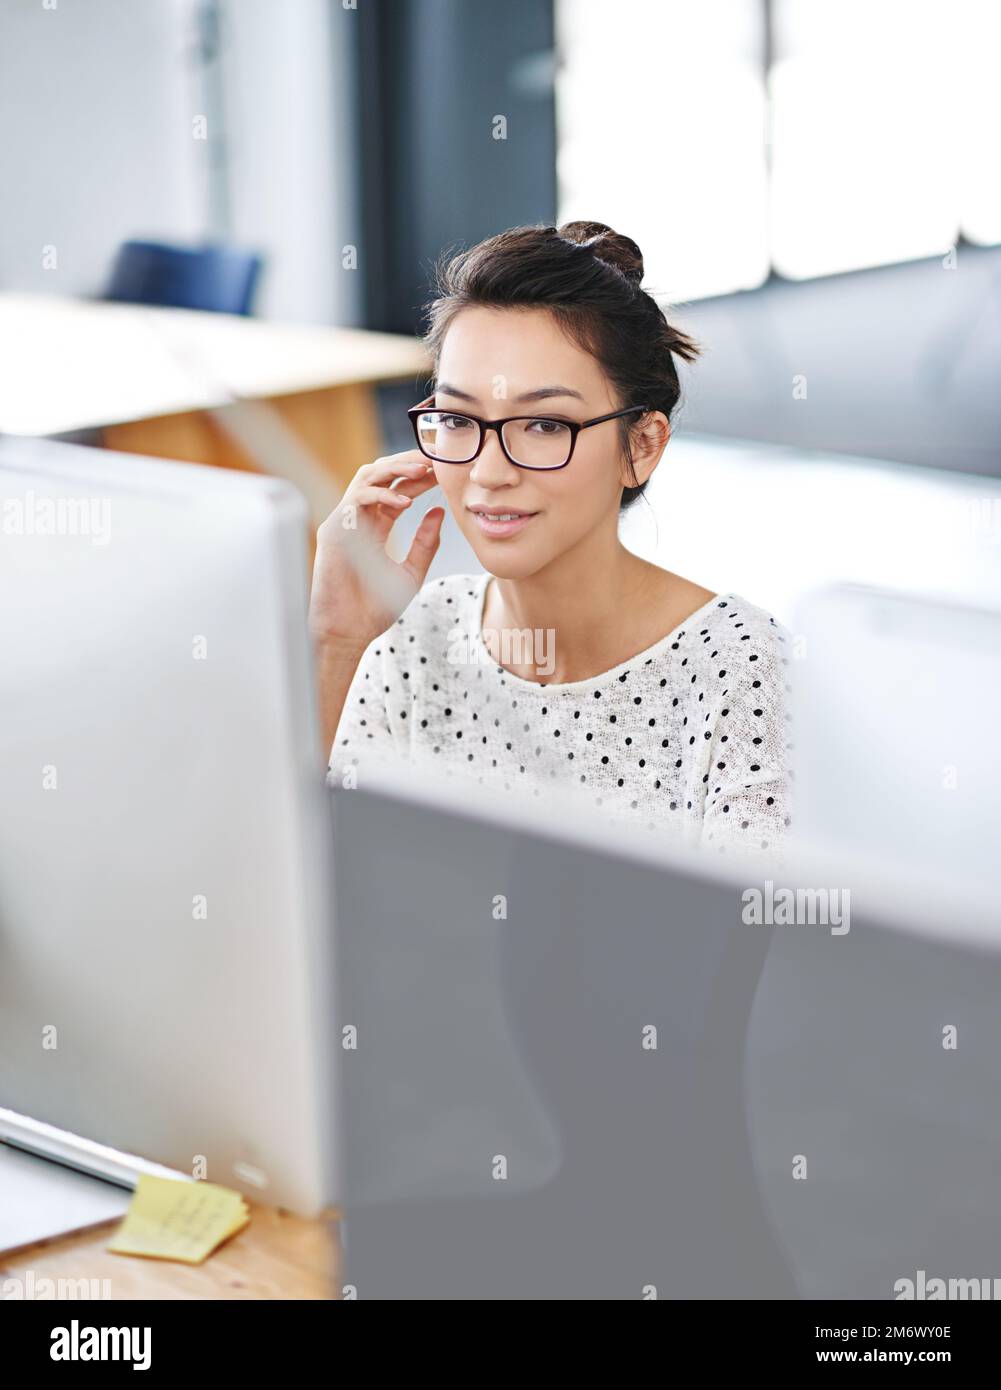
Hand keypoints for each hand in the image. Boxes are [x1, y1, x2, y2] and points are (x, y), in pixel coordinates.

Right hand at [308, 450, 443, 650]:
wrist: (348, 633)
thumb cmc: (375, 609)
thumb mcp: (411, 572)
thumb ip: (425, 543)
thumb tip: (440, 512)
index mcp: (377, 526)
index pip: (399, 489)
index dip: (420, 476)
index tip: (444, 471)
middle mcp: (360, 519)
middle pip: (382, 474)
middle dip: (408, 462)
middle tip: (435, 459)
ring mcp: (345, 522)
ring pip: (367, 477)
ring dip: (395, 469)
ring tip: (422, 470)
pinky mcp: (334, 530)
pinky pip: (356, 499)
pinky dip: (380, 495)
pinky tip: (405, 502)